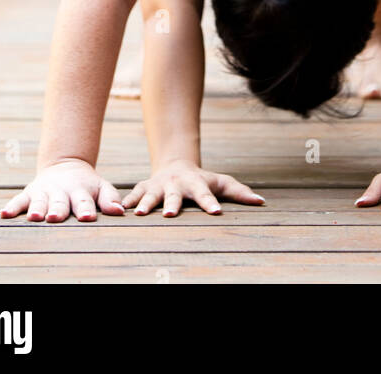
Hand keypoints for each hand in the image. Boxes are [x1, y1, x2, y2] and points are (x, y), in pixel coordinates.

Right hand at [0, 159, 125, 222]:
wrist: (65, 165)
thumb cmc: (86, 185)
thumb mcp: (101, 187)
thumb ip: (109, 198)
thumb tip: (120, 211)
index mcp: (80, 191)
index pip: (84, 201)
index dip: (86, 208)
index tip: (87, 217)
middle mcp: (61, 191)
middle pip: (59, 202)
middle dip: (57, 210)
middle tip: (56, 217)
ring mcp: (44, 192)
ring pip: (39, 202)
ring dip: (36, 209)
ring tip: (34, 217)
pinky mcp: (29, 193)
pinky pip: (19, 200)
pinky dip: (12, 207)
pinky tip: (4, 215)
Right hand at [122, 161, 265, 216]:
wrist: (175, 165)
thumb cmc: (203, 180)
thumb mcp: (221, 182)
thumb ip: (240, 192)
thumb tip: (262, 203)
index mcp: (196, 183)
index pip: (206, 194)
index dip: (211, 203)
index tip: (216, 213)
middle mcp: (176, 184)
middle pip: (175, 195)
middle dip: (172, 204)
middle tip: (171, 215)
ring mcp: (158, 185)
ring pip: (150, 195)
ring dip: (145, 204)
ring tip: (140, 215)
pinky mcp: (143, 188)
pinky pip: (132, 195)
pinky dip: (125, 202)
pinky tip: (118, 212)